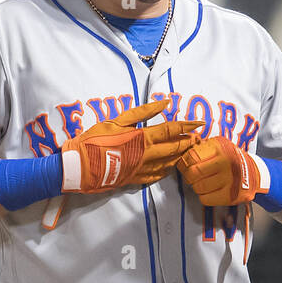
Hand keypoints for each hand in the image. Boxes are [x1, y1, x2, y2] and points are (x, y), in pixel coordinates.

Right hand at [60, 100, 199, 192]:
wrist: (81, 166)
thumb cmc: (96, 140)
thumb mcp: (117, 120)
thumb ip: (142, 113)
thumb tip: (163, 104)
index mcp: (144, 138)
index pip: (172, 130)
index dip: (187, 126)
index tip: (199, 124)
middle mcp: (148, 155)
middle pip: (175, 148)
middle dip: (188, 142)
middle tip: (198, 139)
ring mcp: (143, 169)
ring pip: (169, 163)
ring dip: (180, 156)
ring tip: (188, 151)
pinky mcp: (136, 179)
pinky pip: (157, 175)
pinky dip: (166, 170)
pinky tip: (170, 167)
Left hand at [176, 135, 260, 209]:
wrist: (253, 173)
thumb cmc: (230, 159)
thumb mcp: (218, 146)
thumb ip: (200, 148)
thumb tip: (180, 155)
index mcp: (220, 148)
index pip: (191, 156)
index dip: (184, 162)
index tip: (185, 165)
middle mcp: (226, 163)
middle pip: (193, 173)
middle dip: (188, 176)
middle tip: (192, 176)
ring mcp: (230, 180)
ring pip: (198, 187)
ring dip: (196, 187)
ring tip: (203, 182)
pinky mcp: (231, 196)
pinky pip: (205, 199)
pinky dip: (204, 196)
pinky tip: (210, 191)